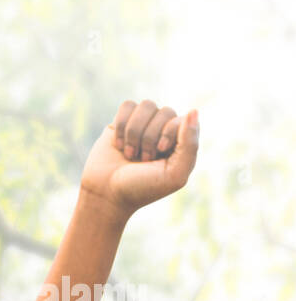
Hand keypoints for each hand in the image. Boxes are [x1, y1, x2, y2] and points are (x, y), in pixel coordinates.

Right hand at [80, 99, 198, 217]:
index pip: (182, 119)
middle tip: (142, 159)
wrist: (106, 195)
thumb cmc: (142, 189)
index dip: (167, 133)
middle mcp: (163, 130)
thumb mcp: (174, 174)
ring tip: (130, 154)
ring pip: (146, 105)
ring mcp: (143, 125)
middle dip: (150, 137)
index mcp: (180, 142)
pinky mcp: (121, 123)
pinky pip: (127, 105)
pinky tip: (118, 144)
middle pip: (165, 111)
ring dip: (135, 132)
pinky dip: (121, 125)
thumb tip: (193, 110)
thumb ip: (190, 144)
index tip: (159, 153)